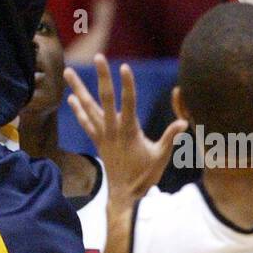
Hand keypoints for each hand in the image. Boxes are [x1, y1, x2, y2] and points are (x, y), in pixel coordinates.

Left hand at [64, 56, 185, 204]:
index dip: (127, 84)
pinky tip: (71, 99)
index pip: (129, 102)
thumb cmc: (145, 176)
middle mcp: (112, 129)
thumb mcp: (161, 157)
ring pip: (88, 107)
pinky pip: (85, 122)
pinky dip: (78, 111)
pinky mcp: (97, 141)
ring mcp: (102, 134)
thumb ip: (171, 137)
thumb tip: (185, 123)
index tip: (124, 67)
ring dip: (78, 89)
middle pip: (105, 98)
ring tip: (67, 72)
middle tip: (97, 57)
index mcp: (129, 131)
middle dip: (102, 77)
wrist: (124, 195)